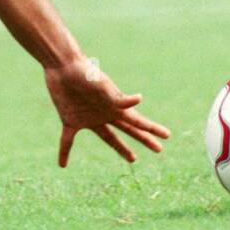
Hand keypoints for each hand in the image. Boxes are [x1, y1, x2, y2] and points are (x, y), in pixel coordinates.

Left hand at [44, 57, 169, 165]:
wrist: (62, 64)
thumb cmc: (83, 71)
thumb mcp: (101, 84)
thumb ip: (118, 97)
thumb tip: (139, 99)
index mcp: (114, 106)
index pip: (138, 121)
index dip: (152, 129)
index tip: (167, 135)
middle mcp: (104, 113)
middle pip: (128, 130)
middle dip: (144, 139)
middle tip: (159, 149)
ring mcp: (88, 117)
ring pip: (108, 137)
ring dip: (120, 148)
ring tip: (133, 159)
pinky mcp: (70, 119)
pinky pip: (68, 140)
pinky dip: (64, 152)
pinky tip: (62, 164)